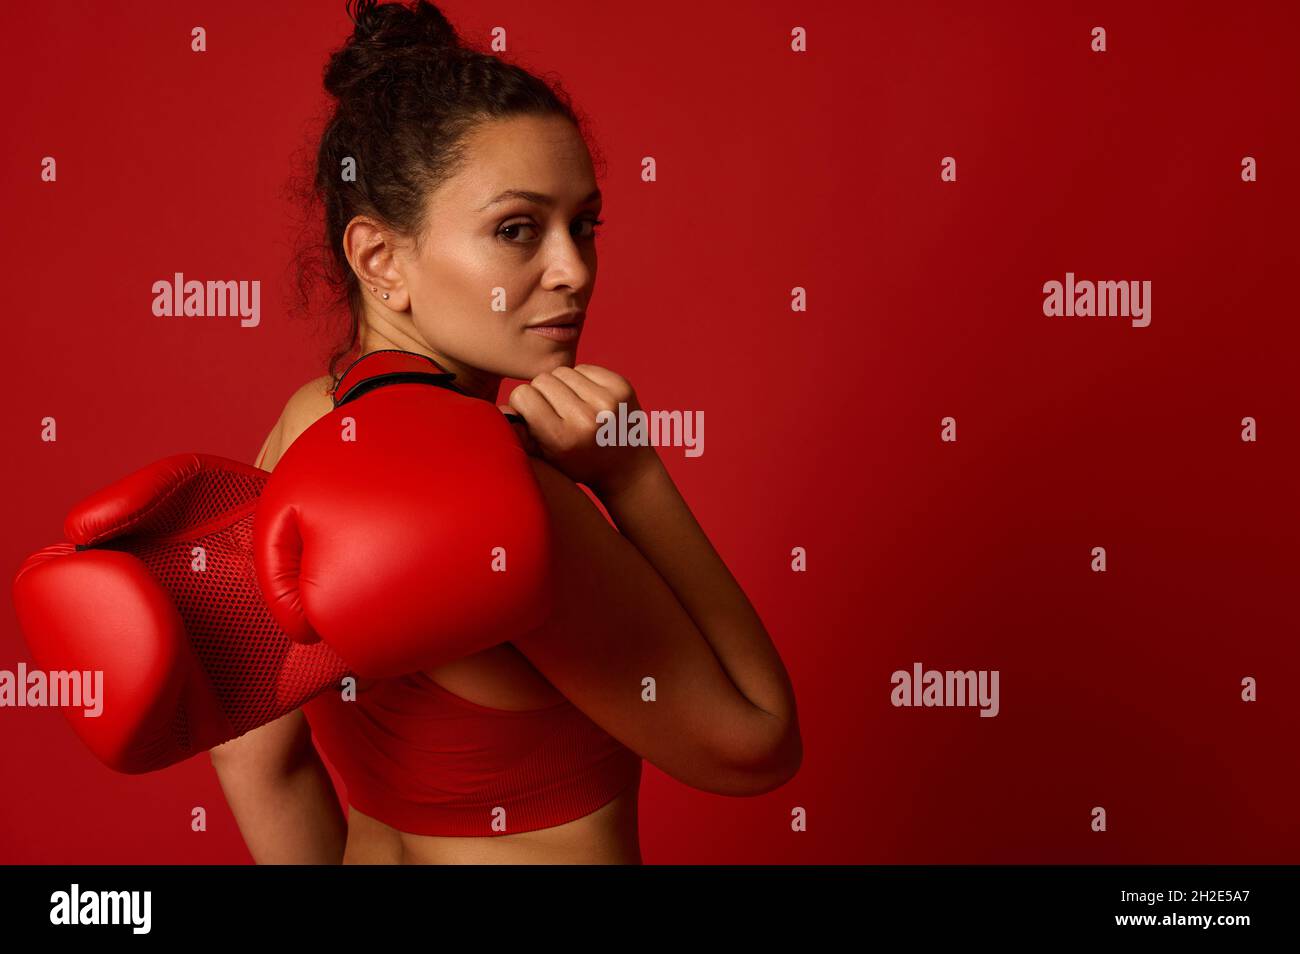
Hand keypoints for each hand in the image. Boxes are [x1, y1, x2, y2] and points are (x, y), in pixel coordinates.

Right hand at [506, 364, 659, 497]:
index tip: (534, 416)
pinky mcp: (621, 387)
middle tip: (555, 412)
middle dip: (543, 393)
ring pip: (562, 371)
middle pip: (542, 380)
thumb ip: (518, 433)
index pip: (523, 395)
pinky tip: (589, 400)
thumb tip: (499, 409)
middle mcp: (586, 419)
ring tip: (572, 406)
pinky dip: (582, 380)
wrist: (627, 468)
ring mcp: (607, 401)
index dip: (524, 404)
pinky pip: (584, 368)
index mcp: (562, 438)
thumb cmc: (578, 463)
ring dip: (562, 385)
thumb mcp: (544, 457)